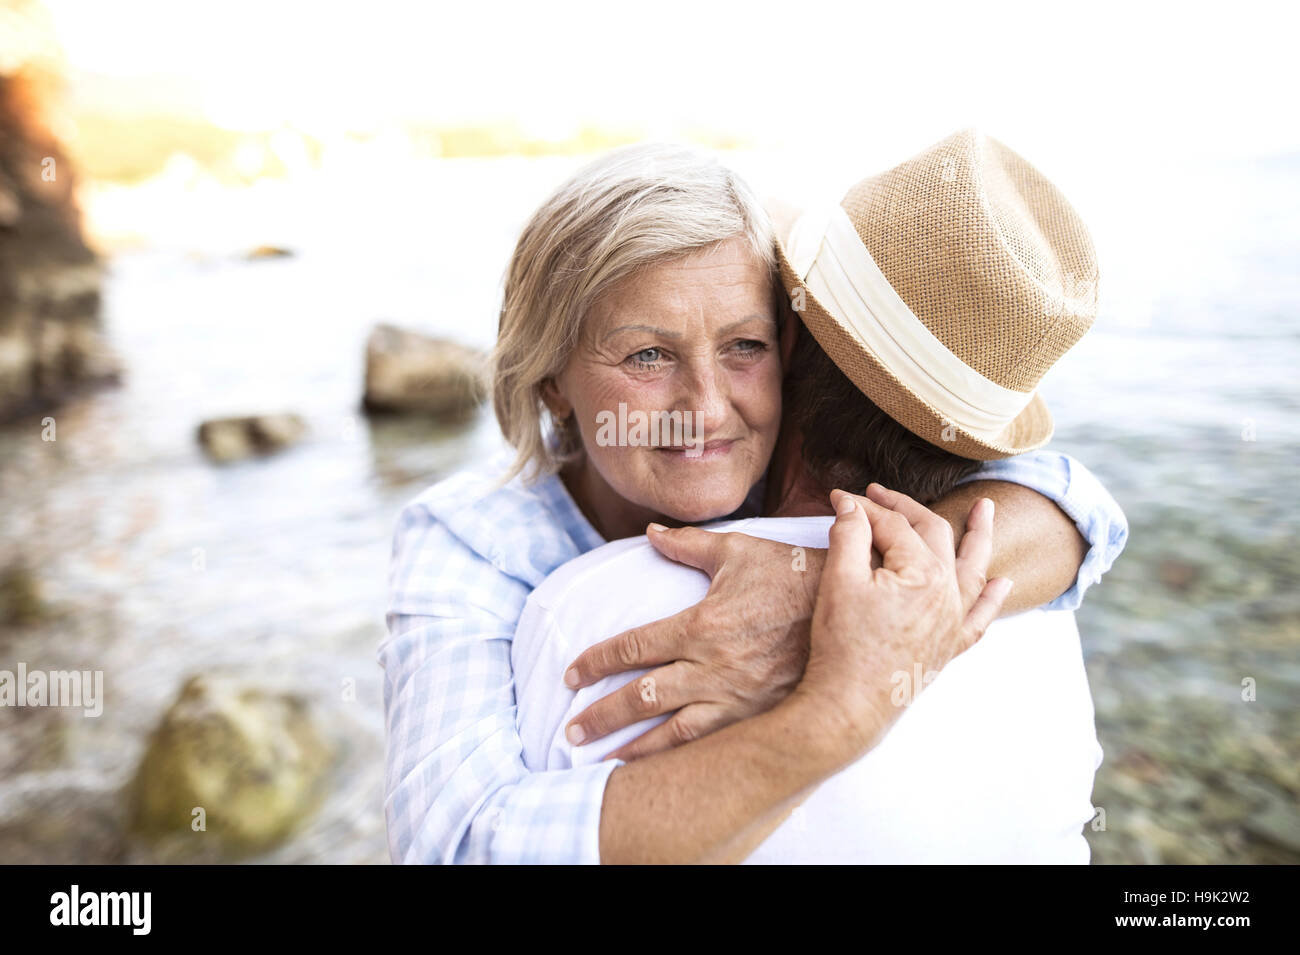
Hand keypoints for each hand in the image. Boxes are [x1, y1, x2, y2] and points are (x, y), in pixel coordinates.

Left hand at [563, 526, 823, 760]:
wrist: (853, 614)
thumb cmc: (795, 577)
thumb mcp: (740, 551)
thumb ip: (689, 545)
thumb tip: (651, 532)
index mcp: (700, 626)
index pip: (633, 648)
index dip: (596, 662)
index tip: (571, 674)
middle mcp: (711, 668)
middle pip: (641, 699)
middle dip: (601, 717)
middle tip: (572, 731)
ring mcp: (736, 699)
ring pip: (672, 734)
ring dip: (633, 750)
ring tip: (603, 762)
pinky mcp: (759, 718)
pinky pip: (711, 747)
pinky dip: (681, 761)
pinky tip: (662, 770)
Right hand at [794, 488, 1012, 760]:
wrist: (850, 704)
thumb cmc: (842, 643)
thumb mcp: (839, 580)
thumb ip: (848, 534)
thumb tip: (849, 503)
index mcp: (923, 572)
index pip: (893, 525)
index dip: (863, 508)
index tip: (837, 497)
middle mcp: (948, 592)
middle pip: (932, 534)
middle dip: (905, 508)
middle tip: (879, 493)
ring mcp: (953, 620)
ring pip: (972, 568)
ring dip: (979, 536)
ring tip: (987, 510)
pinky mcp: (949, 646)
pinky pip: (980, 617)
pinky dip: (993, 598)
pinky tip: (1002, 582)